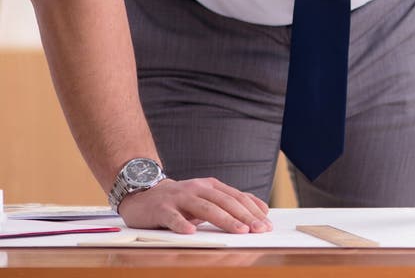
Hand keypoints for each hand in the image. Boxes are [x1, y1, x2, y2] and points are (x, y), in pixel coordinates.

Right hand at [119, 177, 271, 233]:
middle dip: (244, 216)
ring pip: (205, 208)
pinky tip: (191, 232)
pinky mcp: (162, 208)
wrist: (145, 195)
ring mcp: (180, 197)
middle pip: (225, 202)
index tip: (266, 223)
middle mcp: (198, 188)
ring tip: (239, 230)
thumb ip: (228, 203)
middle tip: (259, 229)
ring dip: (224, 219)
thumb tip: (258, 211)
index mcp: (211, 186)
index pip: (236, 197)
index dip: (252, 209)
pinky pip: (173, 217)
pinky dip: (182, 224)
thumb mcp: (206, 198)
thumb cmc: (181, 201)